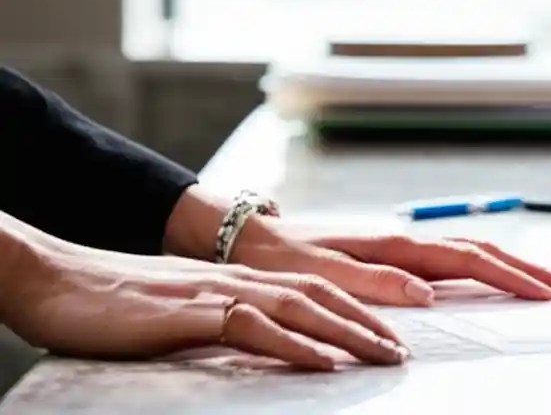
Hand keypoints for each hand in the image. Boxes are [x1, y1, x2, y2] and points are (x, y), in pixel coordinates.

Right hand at [0, 222, 408, 369]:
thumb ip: (221, 320)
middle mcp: (239, 280)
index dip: (357, 309)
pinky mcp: (192, 314)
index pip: (314, 289)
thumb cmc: (113, 302)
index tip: (390, 335)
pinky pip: (256, 328)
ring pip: (301, 308)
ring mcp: (217, 294)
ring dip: (349, 333)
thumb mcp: (182, 312)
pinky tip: (326, 363)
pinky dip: (296, 346)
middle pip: (322, 294)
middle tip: (404, 351)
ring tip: (385, 357)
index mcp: (239, 279)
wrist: (55, 278)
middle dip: (370, 321)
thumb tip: (252, 340)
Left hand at [230, 219, 550, 304]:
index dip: (511, 277)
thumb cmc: (285, 259)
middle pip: (485, 253)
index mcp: (398, 248)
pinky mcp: (398, 256)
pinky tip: (501, 276)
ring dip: (515, 267)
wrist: (253, 237)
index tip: (546, 293)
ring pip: (474, 254)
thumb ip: (376, 283)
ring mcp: (406, 248)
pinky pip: (455, 261)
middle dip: (531, 270)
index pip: (469, 262)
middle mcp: (409, 244)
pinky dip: (488, 267)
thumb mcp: (323, 275)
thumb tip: (427, 295)